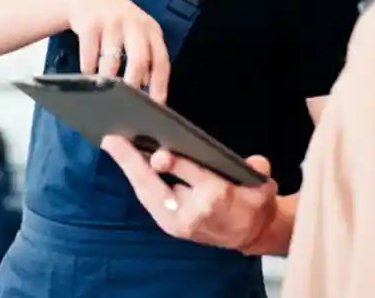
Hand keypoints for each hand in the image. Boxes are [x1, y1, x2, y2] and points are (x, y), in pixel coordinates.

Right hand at [65, 0, 170, 102]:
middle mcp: (134, 24)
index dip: (160, 86)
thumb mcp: (136, 34)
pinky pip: (89, 56)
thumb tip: (151, 92)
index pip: (161, 61)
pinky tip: (88, 71)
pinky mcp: (89, 23)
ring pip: (111, 61)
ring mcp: (111, 22)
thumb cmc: (117, 22)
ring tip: (103, 88)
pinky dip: (88, 69)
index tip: (155, 106)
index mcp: (150, 30)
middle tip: (127, 105)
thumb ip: (146, 59)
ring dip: (107, 79)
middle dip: (133, 84)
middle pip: (138, 59)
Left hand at [100, 135, 277, 252]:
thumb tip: (254, 163)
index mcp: (218, 198)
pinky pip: (148, 200)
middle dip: (132, 164)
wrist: (252, 234)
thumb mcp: (261, 182)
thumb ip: (258, 169)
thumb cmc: (254, 201)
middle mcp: (193, 214)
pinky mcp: (169, 226)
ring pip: (148, 194)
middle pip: (157, 187)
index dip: (176, 165)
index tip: (159, 153)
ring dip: (128, 170)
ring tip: (113, 145)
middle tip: (112, 141)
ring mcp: (177, 224)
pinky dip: (137, 180)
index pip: (193, 177)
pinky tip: (126, 161)